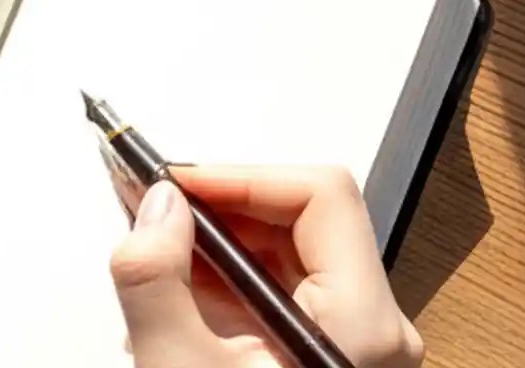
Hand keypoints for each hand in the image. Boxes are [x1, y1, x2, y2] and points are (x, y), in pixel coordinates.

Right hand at [110, 167, 424, 367]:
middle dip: (218, 203)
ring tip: (154, 236)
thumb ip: (156, 279)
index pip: (319, 196)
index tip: (178, 183)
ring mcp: (349, 338)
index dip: (239, 176)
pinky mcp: (319, 348)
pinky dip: (224, 268)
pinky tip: (175, 273)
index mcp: (359, 324)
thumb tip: (158, 209)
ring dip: (215, 233)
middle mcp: (371, 325)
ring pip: (287, 245)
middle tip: (154, 201)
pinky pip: (278, 280)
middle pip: (301, 216)